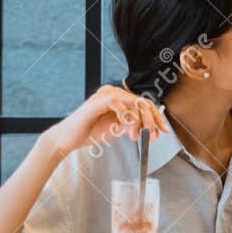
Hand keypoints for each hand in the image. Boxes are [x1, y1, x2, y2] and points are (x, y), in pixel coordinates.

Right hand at [47, 85, 166, 158]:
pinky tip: (126, 126)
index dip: (156, 117)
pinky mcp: (96, 101)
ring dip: (139, 121)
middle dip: (151, 120)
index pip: (144, 103)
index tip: (163, 130)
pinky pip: (116, 102)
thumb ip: (132, 124)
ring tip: (136, 136)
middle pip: (142, 102)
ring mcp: (104, 95)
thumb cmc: (90, 132)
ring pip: (132, 102)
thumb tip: (150, 127)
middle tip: (152, 135)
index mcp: (119, 98)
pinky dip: (125, 114)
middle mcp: (113, 93)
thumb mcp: (117, 128)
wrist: (68, 139)